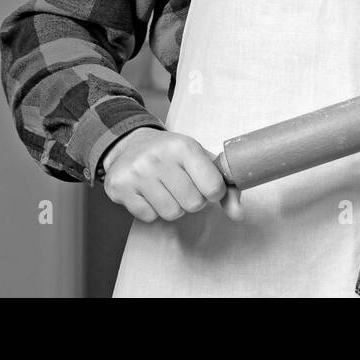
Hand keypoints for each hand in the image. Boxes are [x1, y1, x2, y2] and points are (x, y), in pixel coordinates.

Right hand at [102, 127, 243, 222]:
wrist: (130, 143)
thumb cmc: (171, 154)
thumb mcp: (200, 159)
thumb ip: (225, 187)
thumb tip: (238, 214)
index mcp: (183, 146)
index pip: (213, 187)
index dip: (213, 192)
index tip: (205, 184)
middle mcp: (159, 157)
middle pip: (193, 204)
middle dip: (191, 200)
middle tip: (181, 185)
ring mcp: (138, 172)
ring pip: (171, 213)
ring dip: (172, 206)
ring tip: (164, 188)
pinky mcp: (120, 187)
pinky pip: (149, 216)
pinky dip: (151, 209)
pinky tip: (147, 192)